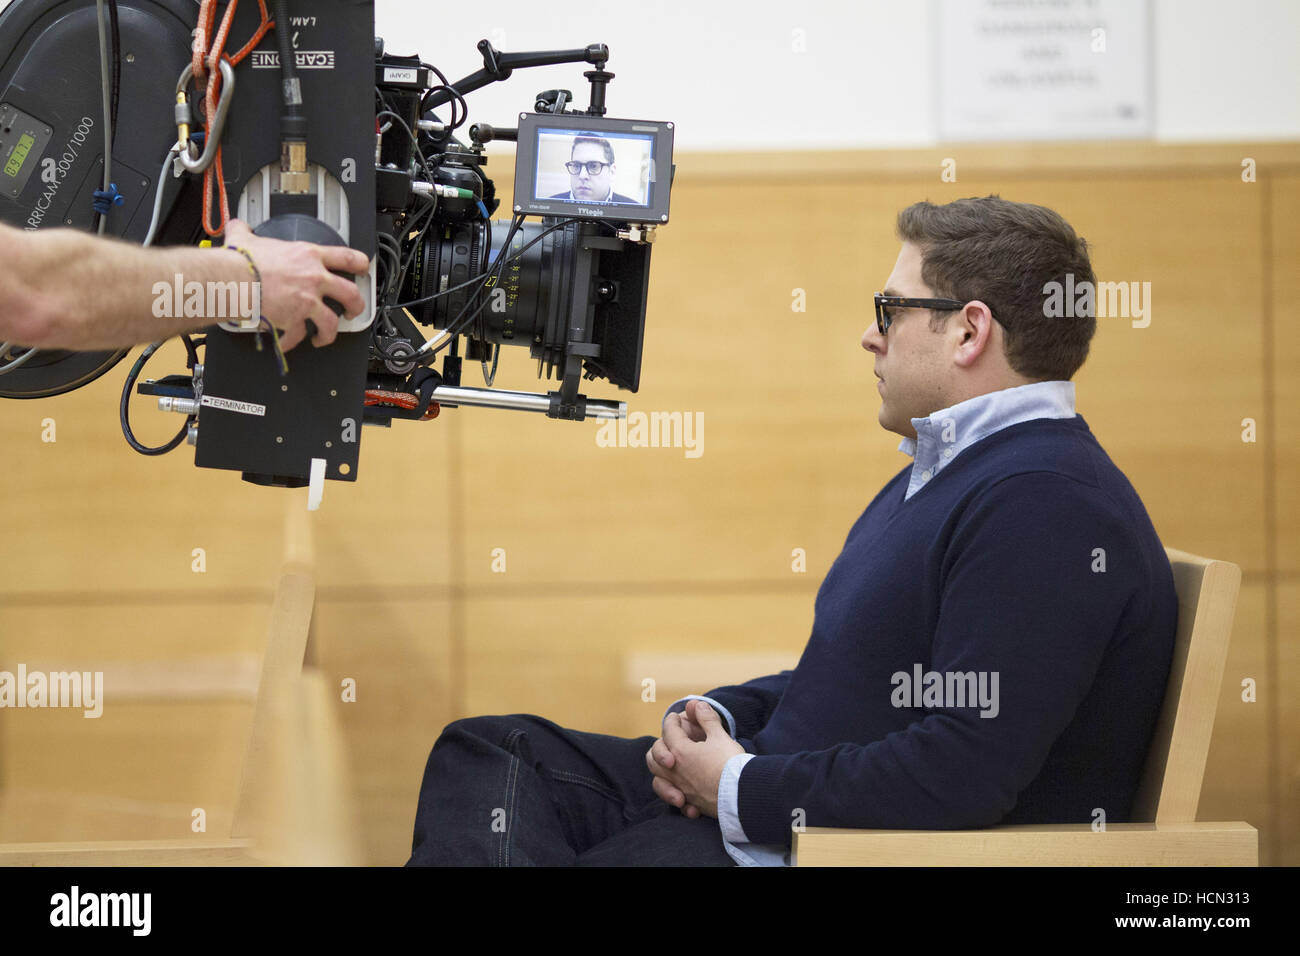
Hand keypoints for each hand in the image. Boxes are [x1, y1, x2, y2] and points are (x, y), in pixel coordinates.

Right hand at [224, 218, 368, 350]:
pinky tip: (286, 343)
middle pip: (351, 294)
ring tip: (323, 336)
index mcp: (308, 256)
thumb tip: (237, 227)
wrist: (232, 280)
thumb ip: (245, 231)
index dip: (361, 264)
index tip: (363, 269)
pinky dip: (291, 342)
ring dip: (329, 333)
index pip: (347, 256)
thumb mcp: (245, 238)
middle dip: (357, 305)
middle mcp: (313, 279)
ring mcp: (307, 301)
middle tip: (352, 311)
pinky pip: (298, 336)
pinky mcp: (295, 320)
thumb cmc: (240, 261)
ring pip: (332, 322)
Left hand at [646, 700, 743, 819]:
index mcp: (680, 751)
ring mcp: (681, 789)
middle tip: (672, 741)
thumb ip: (707, 720)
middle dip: (660, 746)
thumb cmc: (731, 762)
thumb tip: (698, 705)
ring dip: (661, 772)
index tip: (675, 717)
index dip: (672, 721)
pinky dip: (676, 796)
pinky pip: (675, 802)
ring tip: (671, 766)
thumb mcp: (720, 736)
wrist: (743, 793)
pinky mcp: (691, 804)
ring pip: (658, 780)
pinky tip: (684, 795)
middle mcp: (675, 771)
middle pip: (654, 757)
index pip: (668, 731)